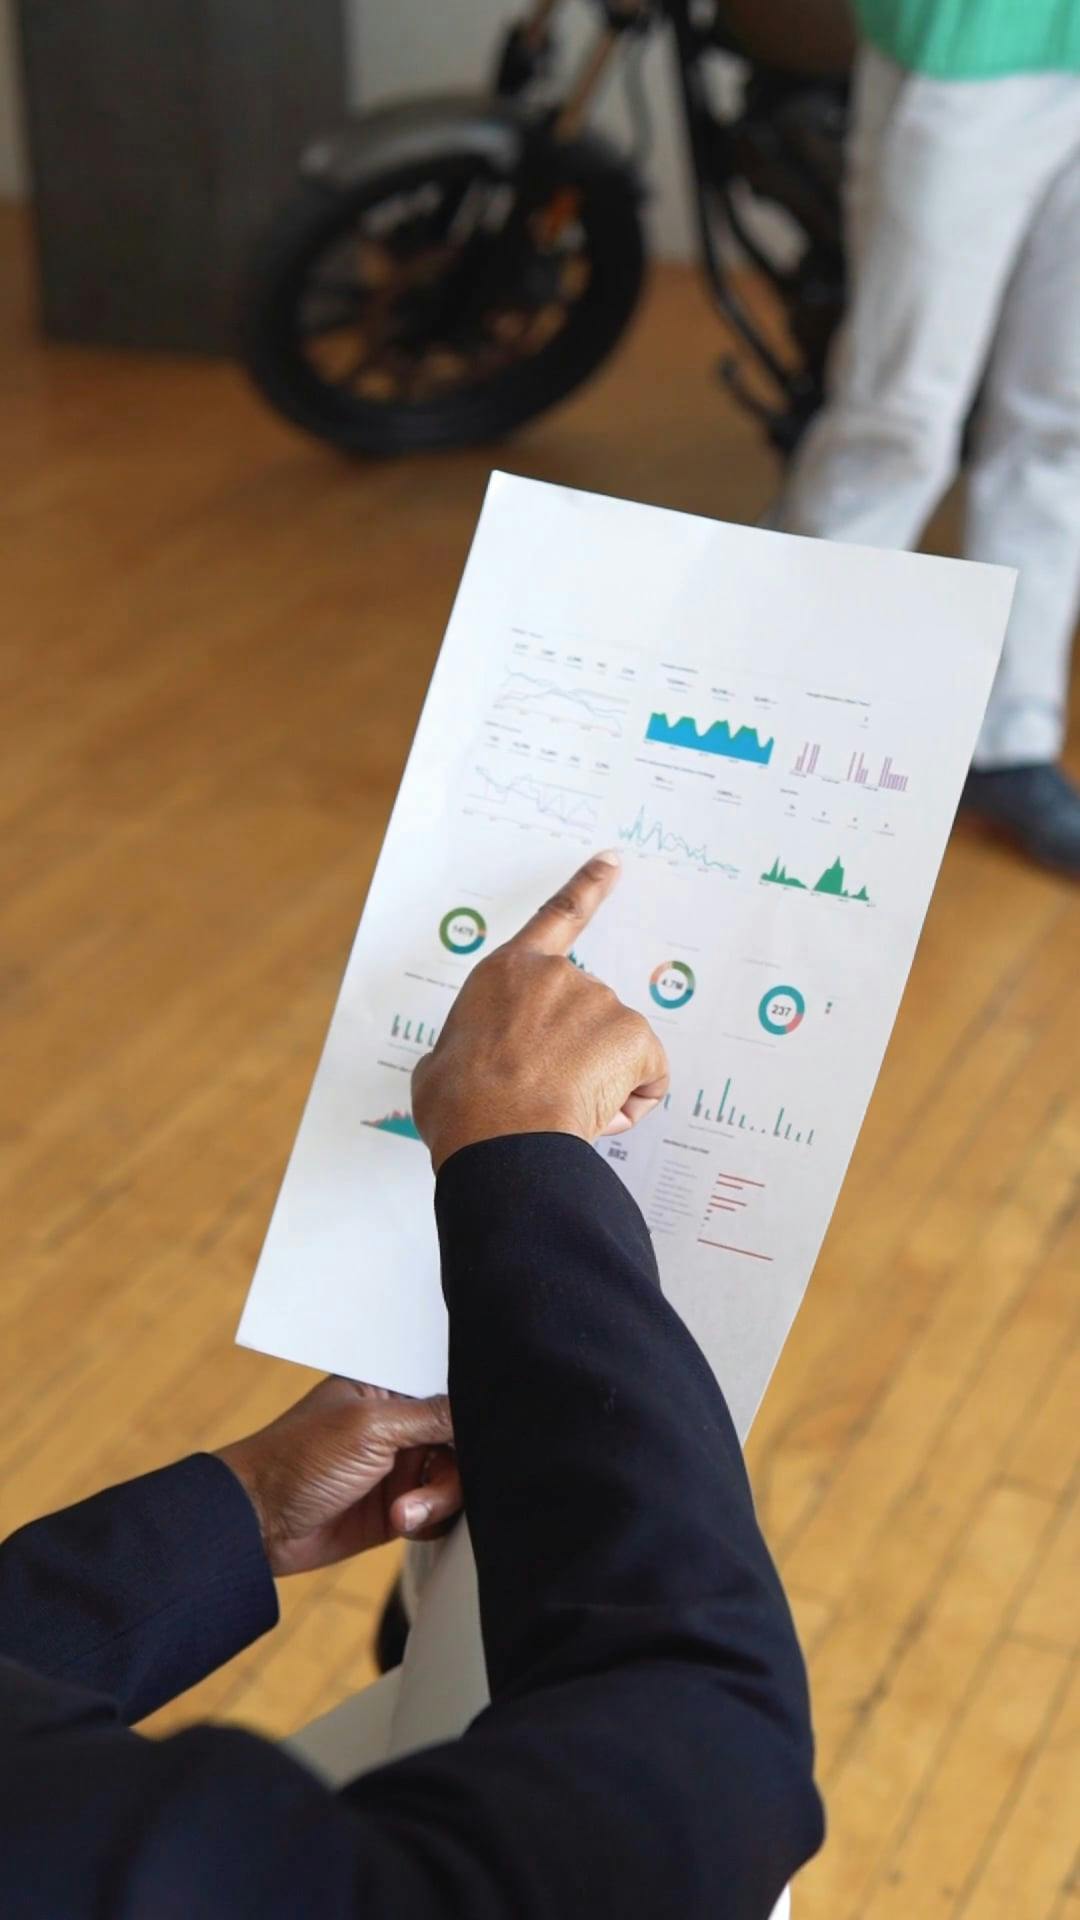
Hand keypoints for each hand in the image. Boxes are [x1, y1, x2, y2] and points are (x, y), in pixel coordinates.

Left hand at [216, 1377, 461, 1576]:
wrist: (259, 1526)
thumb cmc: (299, 1459)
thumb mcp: (370, 1427)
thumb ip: (431, 1415)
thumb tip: (483, 1408)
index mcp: (391, 1388)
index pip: (450, 1387)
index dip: (471, 1407)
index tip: (487, 1428)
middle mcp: (401, 1424)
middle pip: (462, 1438)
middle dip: (454, 1466)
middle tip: (428, 1484)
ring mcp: (402, 1467)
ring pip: (457, 1477)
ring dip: (437, 1499)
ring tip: (403, 1514)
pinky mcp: (401, 1506)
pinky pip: (441, 1511)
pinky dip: (432, 1520)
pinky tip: (405, 1523)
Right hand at [412, 850, 668, 1169]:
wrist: (496, 1136)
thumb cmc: (459, 1105)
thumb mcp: (441, 1063)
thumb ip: (470, 1046)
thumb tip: (465, 1067)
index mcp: (506, 972)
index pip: (555, 918)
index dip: (587, 887)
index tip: (612, 862)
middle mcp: (558, 975)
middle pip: (584, 1012)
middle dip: (575, 1052)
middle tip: (540, 1091)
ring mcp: (600, 1002)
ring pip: (614, 1049)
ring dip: (599, 1080)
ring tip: (556, 1108)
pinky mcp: (634, 1035)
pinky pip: (646, 1075)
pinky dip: (630, 1099)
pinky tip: (591, 1115)